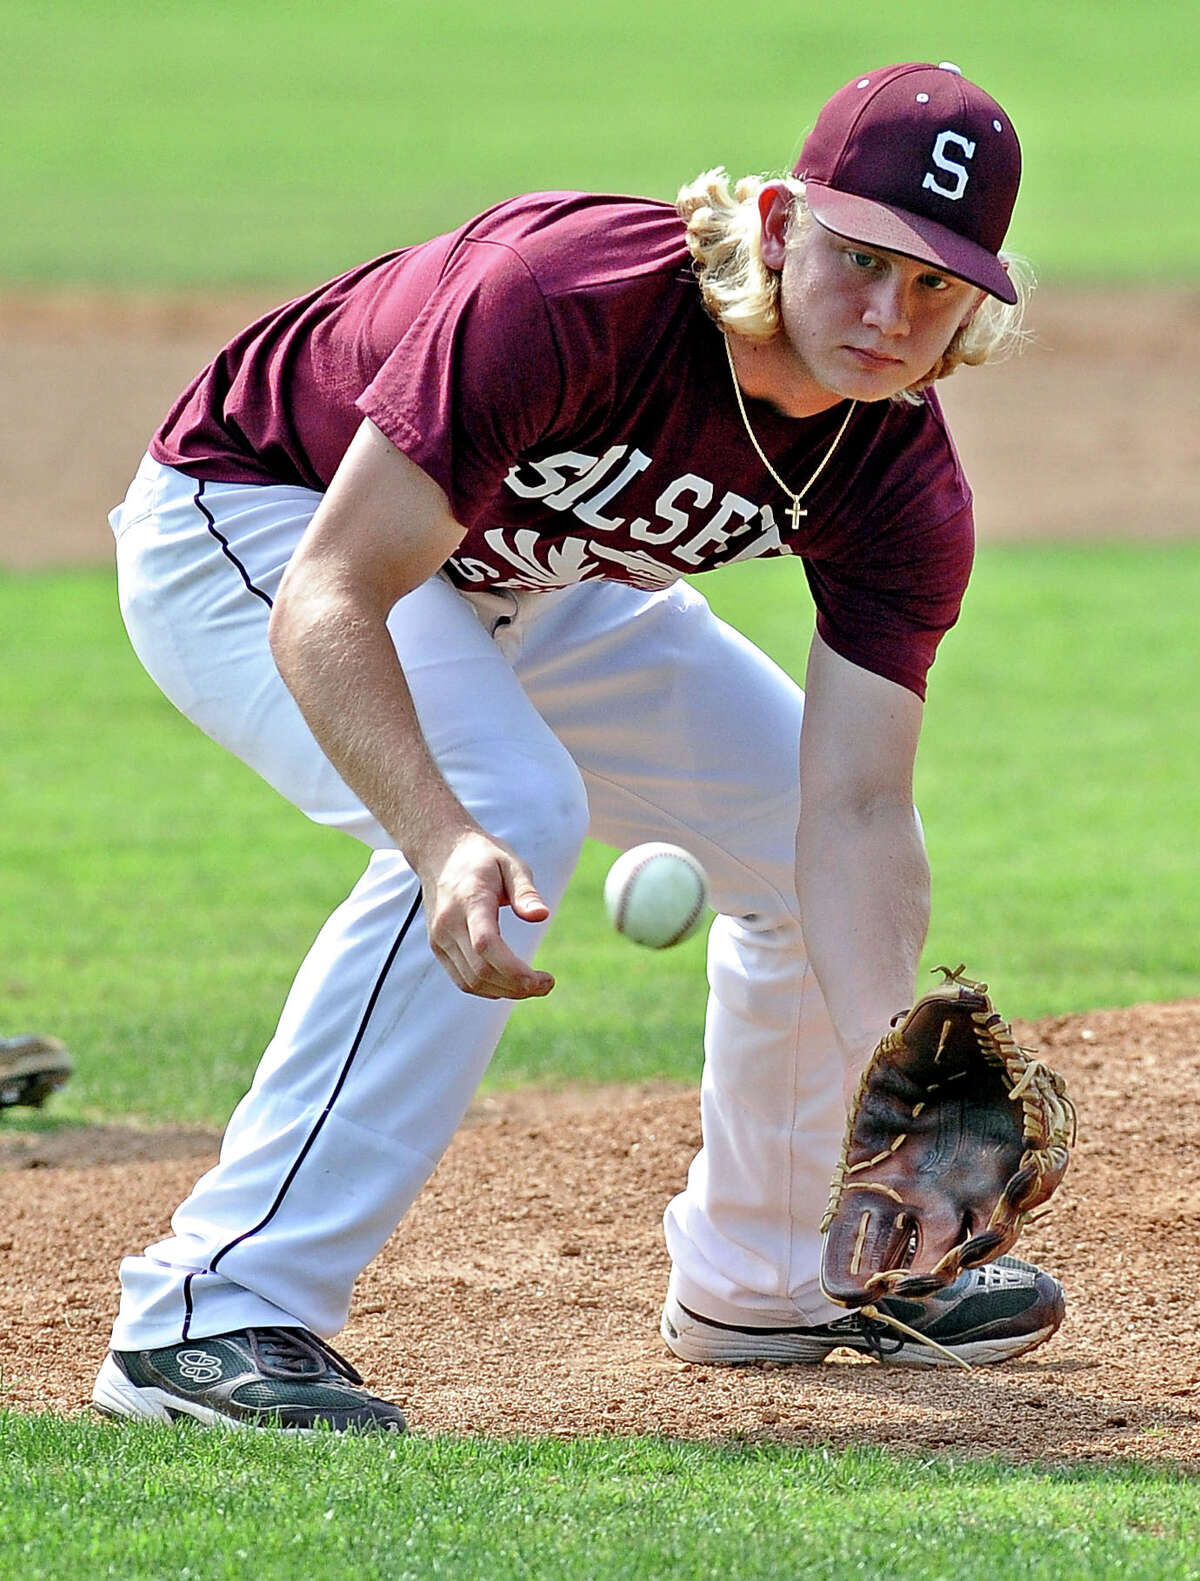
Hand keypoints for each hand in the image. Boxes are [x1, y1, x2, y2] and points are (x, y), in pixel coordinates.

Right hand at [420, 829, 554, 999]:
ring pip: (470, 981)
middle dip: (517, 986)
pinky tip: (510, 984)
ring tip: (533, 986)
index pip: (486, 945)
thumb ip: (525, 891)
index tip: (542, 980)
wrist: (440, 851)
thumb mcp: (510, 863)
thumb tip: (541, 916)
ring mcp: (439, 937)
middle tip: (547, 985)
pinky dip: (487, 988)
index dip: (514, 970)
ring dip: (504, 992)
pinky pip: (462, 979)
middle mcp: (448, 923)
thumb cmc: (482, 857)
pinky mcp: (437, 946)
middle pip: (481, 970)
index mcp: (470, 900)